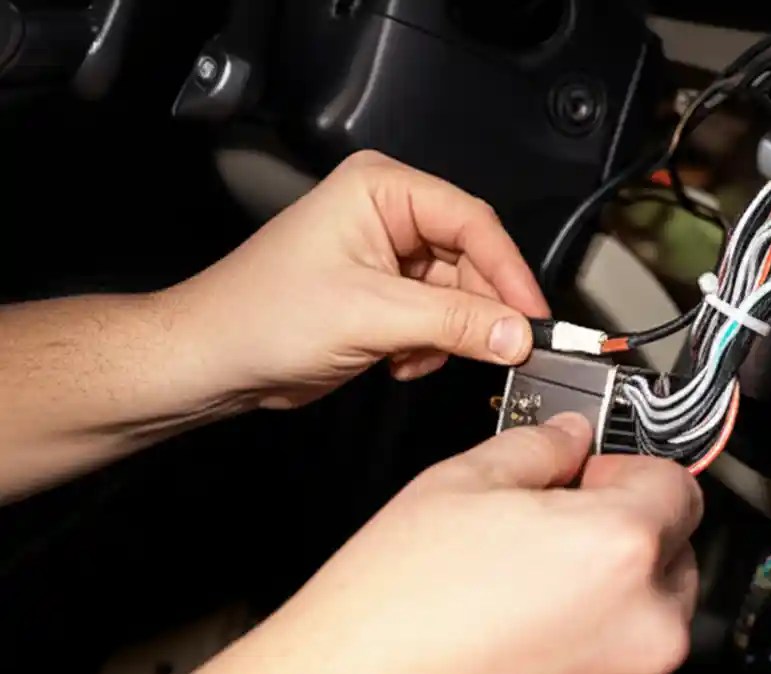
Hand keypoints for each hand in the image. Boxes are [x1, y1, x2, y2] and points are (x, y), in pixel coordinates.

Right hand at [138, 413, 701, 673]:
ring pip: (655, 614)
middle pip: (673, 549)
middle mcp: (647, 623)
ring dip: (616, 595)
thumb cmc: (391, 612)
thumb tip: (570, 437)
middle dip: (625, 532)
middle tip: (553, 533)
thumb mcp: (459, 485)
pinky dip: (600, 650)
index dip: (628, 471)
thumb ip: (538, 447)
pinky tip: (531, 639)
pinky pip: (633, 670)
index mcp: (619, 545)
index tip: (591, 478)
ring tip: (531, 594)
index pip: (678, 484)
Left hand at [169, 150, 549, 408]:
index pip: (473, 222)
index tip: (534, 316)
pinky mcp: (386, 297)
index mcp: (382, 189)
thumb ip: (456, 324)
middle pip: (473, 261)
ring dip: (448, 336)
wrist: (210, 362)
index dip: (509, 271)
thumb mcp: (372, 316)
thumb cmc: (260, 317)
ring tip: (413, 357)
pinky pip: (440, 321)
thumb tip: (519, 333)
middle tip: (502, 349)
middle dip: (480, 312)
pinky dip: (430, 348)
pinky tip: (396, 361)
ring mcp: (388, 257)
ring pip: (460, 297)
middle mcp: (388, 214)